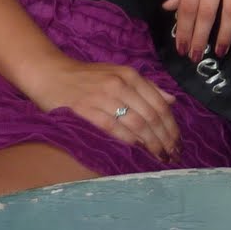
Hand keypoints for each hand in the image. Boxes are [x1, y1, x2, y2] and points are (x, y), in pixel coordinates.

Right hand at [22, 57, 180, 160]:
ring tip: (160, 156)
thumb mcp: (120, 74)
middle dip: (165, 137)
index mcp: (131, 76)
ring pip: (136, 123)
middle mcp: (121, 85)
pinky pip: (113, 127)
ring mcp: (103, 97)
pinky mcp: (86, 110)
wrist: (52, 73)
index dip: (171, 125)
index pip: (159, 104)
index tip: (178, 141)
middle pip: (151, 115)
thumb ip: (146, 87)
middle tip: (174, 154)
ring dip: (151, 142)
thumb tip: (171, 100)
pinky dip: (128, 139)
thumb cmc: (87, 77)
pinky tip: (138, 149)